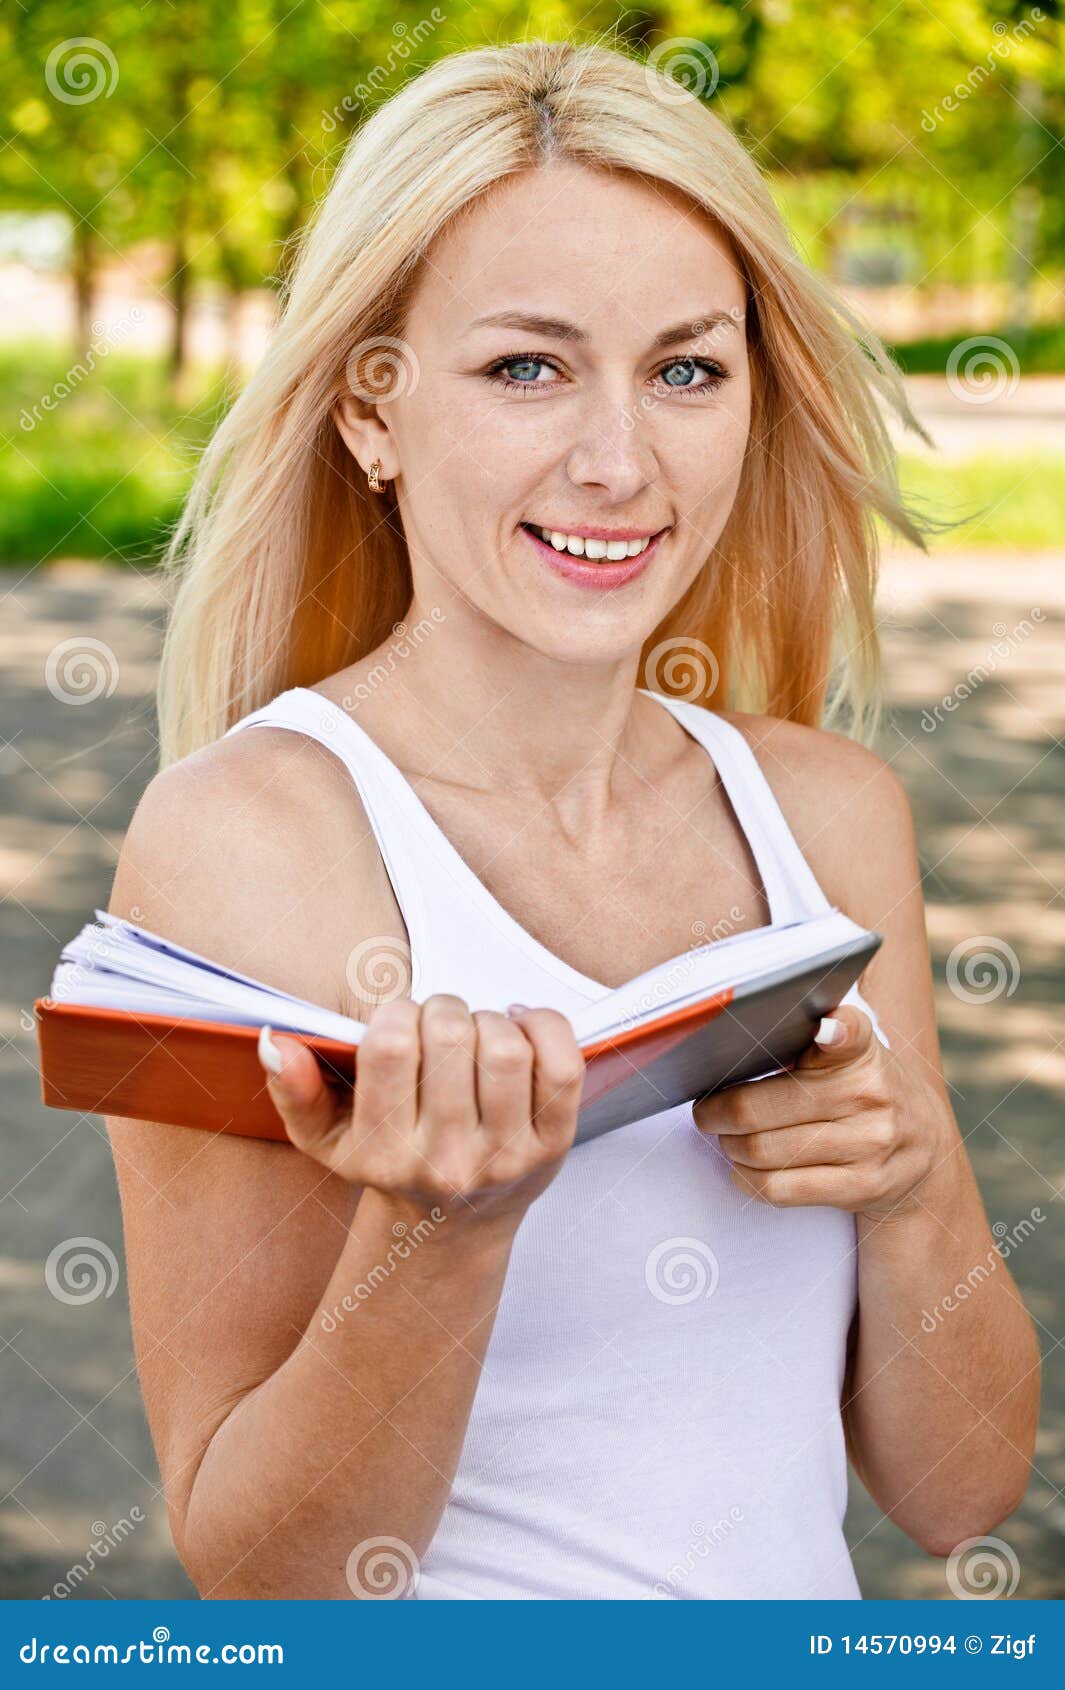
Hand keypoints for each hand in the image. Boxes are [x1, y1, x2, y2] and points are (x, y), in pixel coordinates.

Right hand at [257, 994, 584, 1228]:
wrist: (451, 1225)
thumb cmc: (389, 1162)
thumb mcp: (326, 1137)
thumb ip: (294, 1089)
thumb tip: (275, 1039)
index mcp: (385, 1153)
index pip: (392, 1044)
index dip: (396, 1011)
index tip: (398, 1020)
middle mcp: (448, 1161)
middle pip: (452, 1035)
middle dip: (442, 1009)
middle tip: (438, 1025)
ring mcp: (507, 1157)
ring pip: (505, 1047)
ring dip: (488, 1020)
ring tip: (474, 1035)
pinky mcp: (554, 1147)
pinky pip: (562, 1065)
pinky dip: (544, 1028)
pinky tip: (518, 1031)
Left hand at [692, 1005, 950, 1220]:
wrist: (924, 1153)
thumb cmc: (864, 1092)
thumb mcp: (853, 1055)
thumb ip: (810, 1038)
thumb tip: (736, 1043)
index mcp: (862, 1050)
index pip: (849, 1032)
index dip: (834, 1030)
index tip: (822, 1030)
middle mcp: (870, 1094)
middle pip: (758, 1107)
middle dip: (716, 1113)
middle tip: (706, 1113)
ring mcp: (870, 1143)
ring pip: (763, 1150)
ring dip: (729, 1147)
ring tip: (725, 1139)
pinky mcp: (863, 1187)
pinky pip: (779, 1189)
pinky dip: (747, 1180)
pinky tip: (744, 1169)